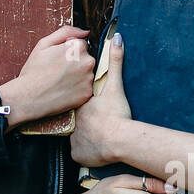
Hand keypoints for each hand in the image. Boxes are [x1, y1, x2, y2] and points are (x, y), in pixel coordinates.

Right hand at [0, 26, 94, 127]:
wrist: (29, 98)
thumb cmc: (34, 72)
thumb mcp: (44, 44)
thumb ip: (65, 32)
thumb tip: (84, 32)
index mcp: (77, 47)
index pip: (80, 45)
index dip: (67, 51)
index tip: (57, 59)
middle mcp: (87, 62)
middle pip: (85, 58)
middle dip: (75, 63)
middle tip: (57, 71)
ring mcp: (88, 78)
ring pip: (86, 73)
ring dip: (77, 76)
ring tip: (60, 81)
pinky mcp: (87, 93)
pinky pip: (86, 87)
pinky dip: (78, 89)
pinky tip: (64, 90)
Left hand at [70, 31, 131, 166]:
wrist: (119, 140)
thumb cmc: (117, 114)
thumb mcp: (116, 86)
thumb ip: (115, 62)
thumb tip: (117, 38)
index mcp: (80, 106)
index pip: (79, 106)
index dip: (89, 110)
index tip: (98, 113)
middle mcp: (73, 122)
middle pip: (79, 123)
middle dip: (88, 126)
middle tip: (102, 127)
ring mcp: (74, 140)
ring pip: (78, 139)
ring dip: (87, 140)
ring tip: (100, 139)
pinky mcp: (77, 155)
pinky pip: (79, 153)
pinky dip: (87, 153)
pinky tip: (96, 150)